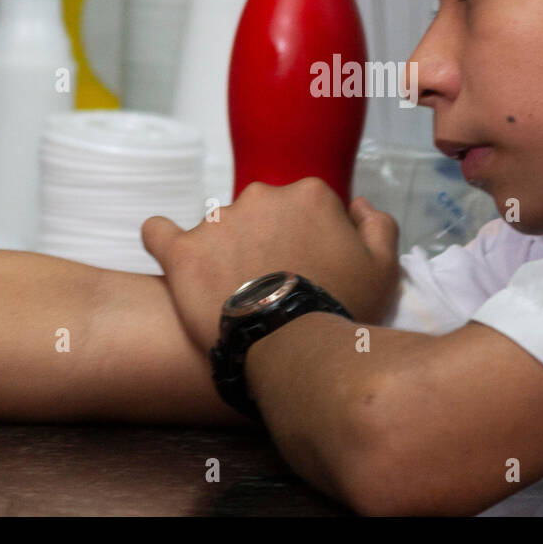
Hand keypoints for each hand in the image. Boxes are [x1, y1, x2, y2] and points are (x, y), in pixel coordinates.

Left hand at [140, 178, 400, 353]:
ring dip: (225, 251)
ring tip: (232, 292)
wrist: (292, 349)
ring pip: (219, 228)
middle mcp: (262, 195)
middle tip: (272, 285)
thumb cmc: (341, 309)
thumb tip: (356, 203)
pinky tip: (173, 259)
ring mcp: (217, 221)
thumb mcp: (384, 268)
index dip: (307, 241)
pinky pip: (159, 233)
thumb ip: (376, 224)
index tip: (307, 270)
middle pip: (262, 214)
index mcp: (309, 194)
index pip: (306, 208)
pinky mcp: (182, 251)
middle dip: (265, 242)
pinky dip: (164, 241)